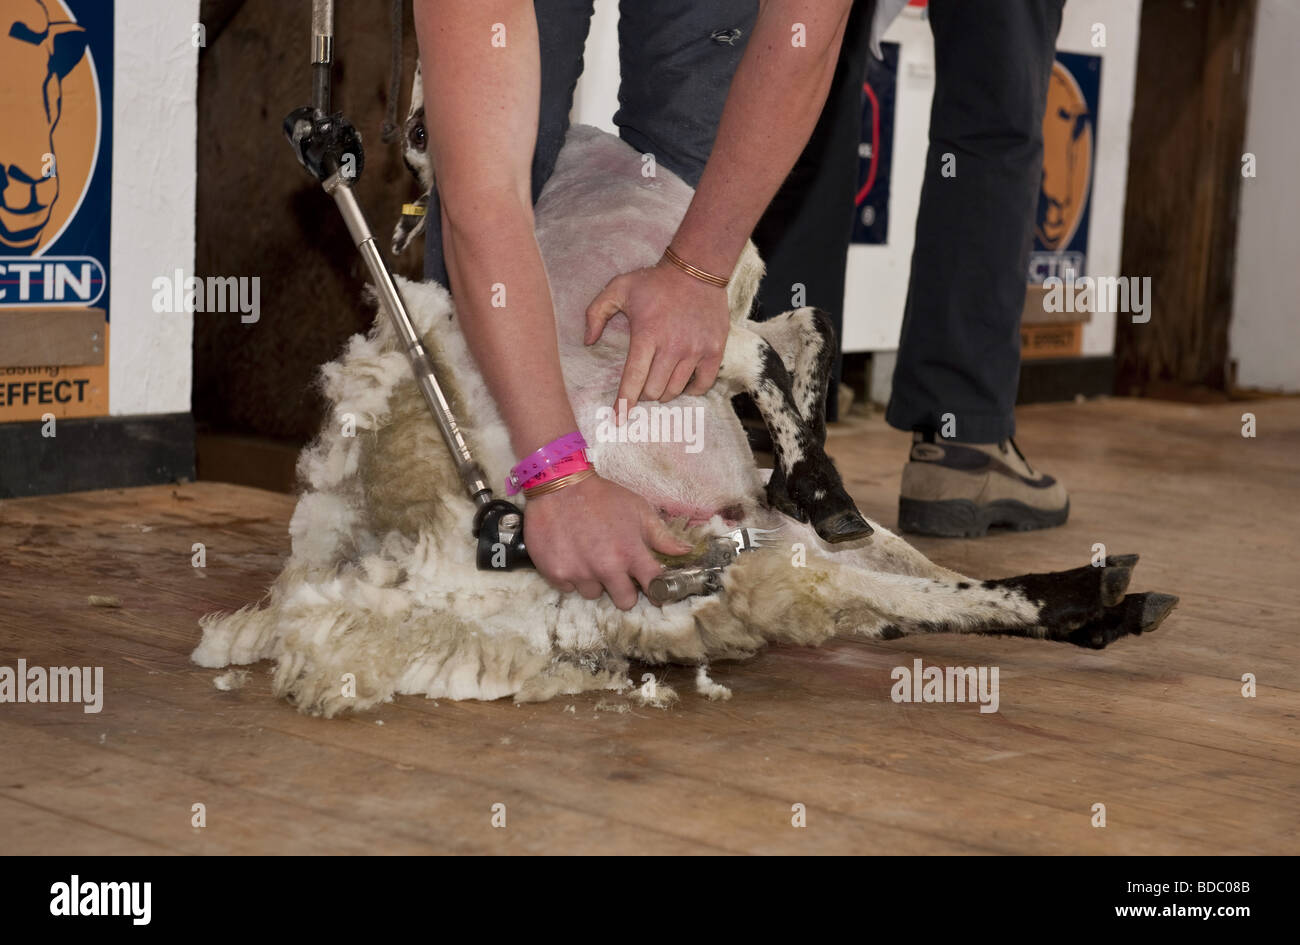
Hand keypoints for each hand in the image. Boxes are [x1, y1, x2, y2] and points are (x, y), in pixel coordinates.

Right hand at [524, 474, 692, 609]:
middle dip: (624, 590)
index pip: (655, 588)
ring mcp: (579, 573)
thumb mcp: (638, 509)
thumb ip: (661, 535)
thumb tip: (685, 551)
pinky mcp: (555, 573)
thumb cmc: (602, 496)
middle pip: (625, 602)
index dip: (657, 591)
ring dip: (594, 581)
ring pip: (594, 594)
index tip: (654, 590)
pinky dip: (570, 576)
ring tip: (589, 556)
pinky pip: (568, 588)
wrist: (558, 485)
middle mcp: (606, 568)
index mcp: (631, 553)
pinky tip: (571, 554)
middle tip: (616, 571)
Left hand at [585, 258, 729, 408]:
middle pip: (654, 391)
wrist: (698, 269)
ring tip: (660, 380)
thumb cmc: (655, 281)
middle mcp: (672, 347)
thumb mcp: (618, 288)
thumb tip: (588, 341)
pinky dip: (690, 390)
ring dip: (664, 392)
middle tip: (642, 384)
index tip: (618, 419)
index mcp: (647, 335)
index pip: (633, 380)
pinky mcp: (715, 350)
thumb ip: (595, 313)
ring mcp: (696, 350)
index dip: (624, 403)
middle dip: (643, 394)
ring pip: (675, 391)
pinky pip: (702, 385)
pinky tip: (683, 381)